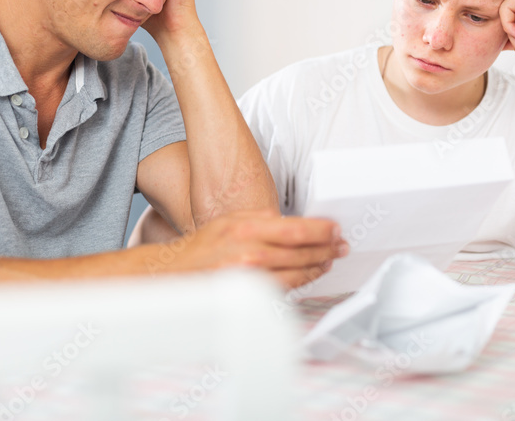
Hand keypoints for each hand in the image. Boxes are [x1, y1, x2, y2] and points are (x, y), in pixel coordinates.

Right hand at [166, 210, 348, 288]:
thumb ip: (260, 218)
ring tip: (327, 261)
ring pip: (295, 274)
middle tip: (340, 247)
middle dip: (326, 249)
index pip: (295, 228)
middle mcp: (248, 253)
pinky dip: (297, 282)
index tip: (335, 230)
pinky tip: (306, 276)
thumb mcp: (229, 220)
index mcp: (245, 228)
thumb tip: (289, 220)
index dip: (321, 230)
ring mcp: (249, 278)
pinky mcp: (248, 296)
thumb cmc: (201, 247)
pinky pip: (281, 289)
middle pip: (300, 252)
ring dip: (316, 267)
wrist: (174, 274)